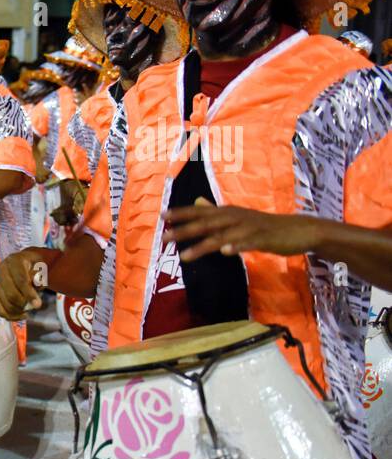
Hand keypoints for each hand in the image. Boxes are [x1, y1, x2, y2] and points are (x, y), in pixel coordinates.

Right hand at [0, 249, 47, 320]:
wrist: (23, 264)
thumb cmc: (35, 266)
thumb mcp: (41, 266)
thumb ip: (40, 274)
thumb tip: (35, 283)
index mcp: (13, 261)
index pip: (20, 280)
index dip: (29, 293)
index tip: (38, 304)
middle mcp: (0, 270)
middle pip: (11, 294)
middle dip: (24, 303)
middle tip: (35, 307)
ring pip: (5, 303)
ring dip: (19, 311)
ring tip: (29, 310)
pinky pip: (0, 310)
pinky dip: (11, 316)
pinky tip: (22, 315)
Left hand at [163, 199, 316, 260]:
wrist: (298, 230)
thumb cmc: (264, 226)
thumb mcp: (238, 218)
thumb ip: (216, 212)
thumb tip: (197, 202)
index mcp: (228, 212)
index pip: (200, 211)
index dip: (182, 213)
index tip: (162, 216)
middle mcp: (235, 217)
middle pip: (206, 223)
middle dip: (184, 230)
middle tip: (164, 238)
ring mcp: (248, 228)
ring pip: (222, 236)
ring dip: (203, 246)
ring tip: (185, 256)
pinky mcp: (262, 239)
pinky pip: (246, 243)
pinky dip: (235, 247)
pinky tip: (225, 252)